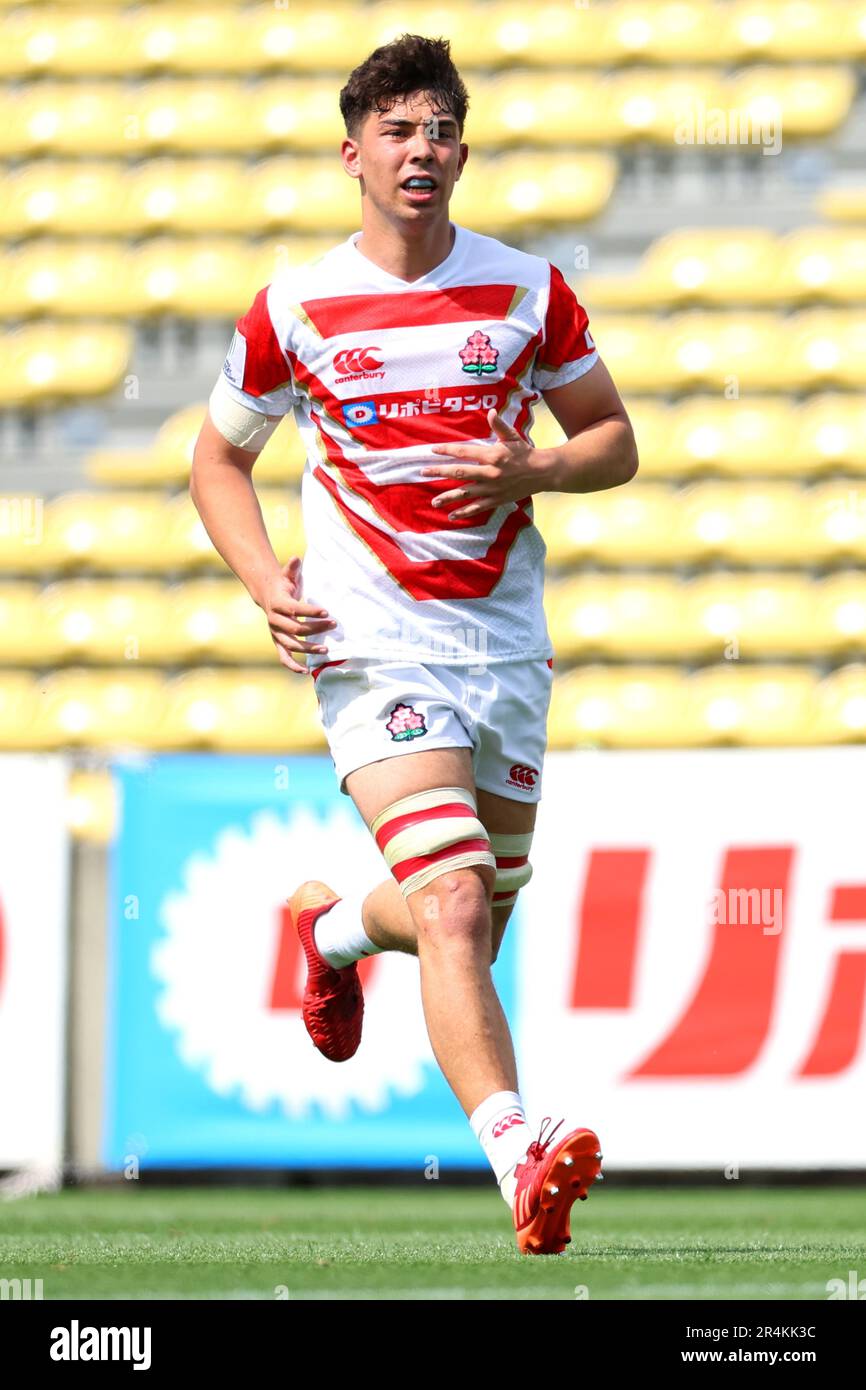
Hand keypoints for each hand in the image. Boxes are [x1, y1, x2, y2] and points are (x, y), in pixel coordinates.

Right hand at [257, 557, 336, 674]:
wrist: (268, 595)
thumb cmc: (283, 584)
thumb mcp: (287, 575)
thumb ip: (292, 568)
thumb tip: (295, 559)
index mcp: (278, 604)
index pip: (295, 609)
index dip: (310, 611)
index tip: (326, 611)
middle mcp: (275, 621)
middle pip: (296, 628)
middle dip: (316, 627)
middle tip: (334, 624)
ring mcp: (276, 633)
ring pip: (292, 645)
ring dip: (309, 648)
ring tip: (326, 649)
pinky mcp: (278, 642)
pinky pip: (284, 657)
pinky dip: (293, 666)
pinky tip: (305, 672)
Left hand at [420, 408, 550, 518]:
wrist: (543, 472)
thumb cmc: (525, 452)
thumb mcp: (513, 437)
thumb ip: (499, 426)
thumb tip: (491, 412)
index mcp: (492, 455)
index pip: (464, 452)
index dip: (447, 450)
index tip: (432, 450)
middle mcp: (490, 472)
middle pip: (459, 472)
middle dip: (439, 472)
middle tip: (423, 472)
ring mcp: (492, 488)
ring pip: (465, 493)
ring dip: (448, 497)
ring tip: (433, 502)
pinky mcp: (496, 500)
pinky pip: (477, 508)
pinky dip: (464, 512)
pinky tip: (451, 515)